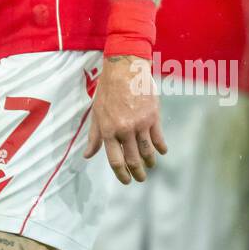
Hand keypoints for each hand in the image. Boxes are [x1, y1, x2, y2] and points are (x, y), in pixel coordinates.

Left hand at [84, 55, 166, 182]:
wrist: (124, 68)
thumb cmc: (107, 90)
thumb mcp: (96, 113)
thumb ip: (95, 136)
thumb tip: (87, 155)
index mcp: (108, 130)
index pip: (115, 160)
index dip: (121, 175)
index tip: (126, 180)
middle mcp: (124, 129)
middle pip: (133, 160)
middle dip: (137, 173)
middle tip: (140, 178)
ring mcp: (140, 124)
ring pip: (147, 152)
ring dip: (149, 163)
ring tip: (150, 166)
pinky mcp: (153, 117)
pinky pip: (159, 139)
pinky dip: (161, 148)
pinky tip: (161, 152)